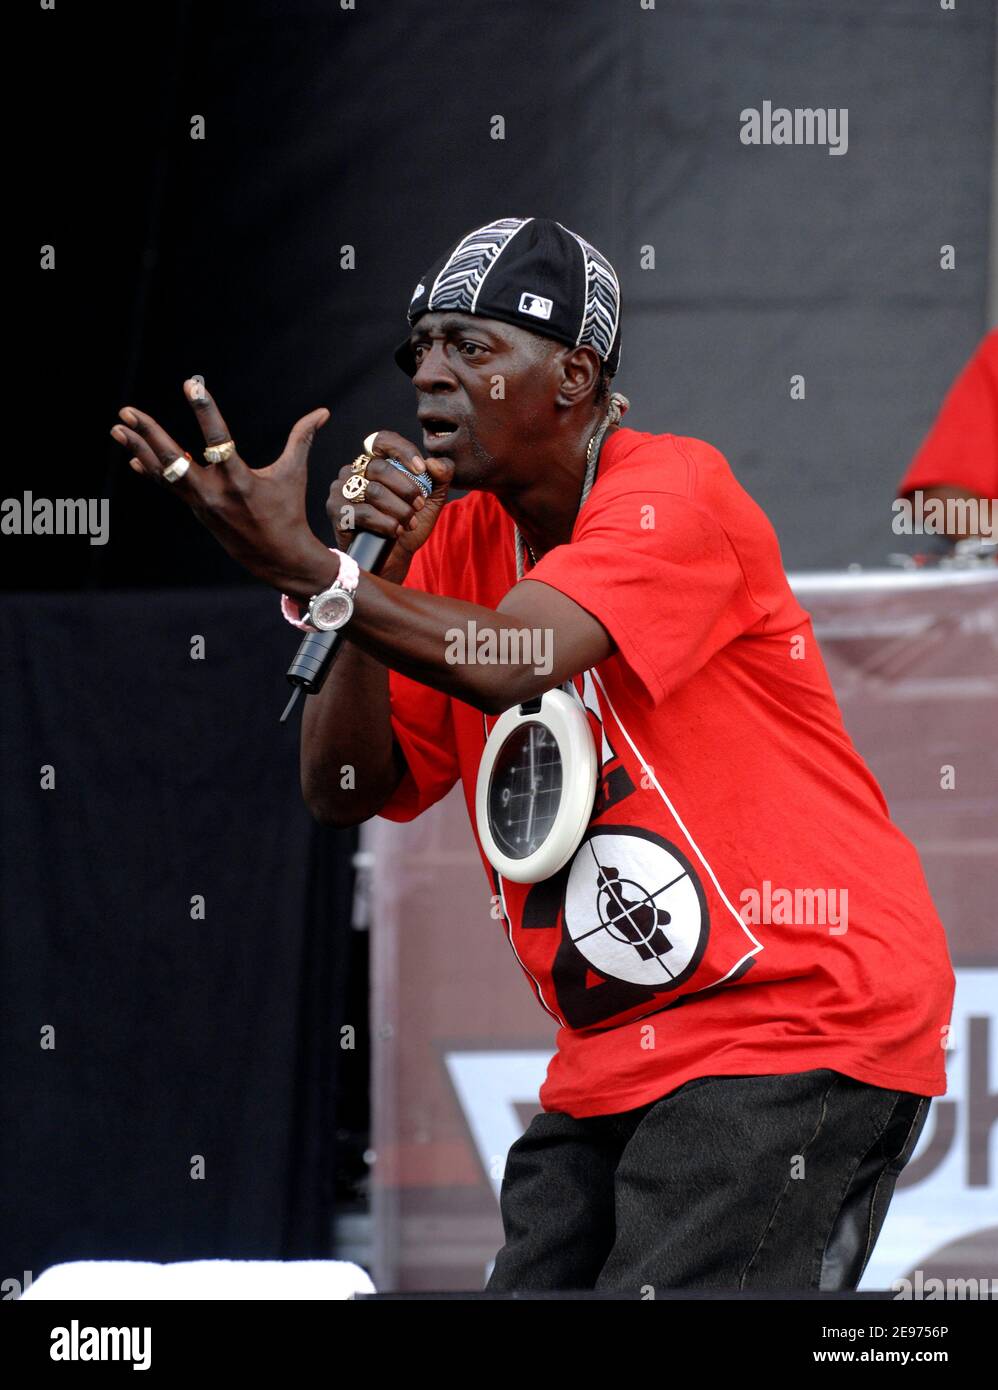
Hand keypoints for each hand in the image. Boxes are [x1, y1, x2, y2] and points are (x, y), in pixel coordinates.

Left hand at [109, 379, 331, 594]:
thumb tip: (323, 411)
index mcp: (241, 480)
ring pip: (164, 473)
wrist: (277, 558)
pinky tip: (134, 457)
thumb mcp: (294, 474)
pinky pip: (169, 487)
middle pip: (174, 461)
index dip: (204, 410)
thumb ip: (302, 438)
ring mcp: (201, 503)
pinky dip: (151, 471)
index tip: (191, 384)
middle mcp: (215, 493)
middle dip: (150, 435)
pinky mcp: (196, 510)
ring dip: (139, 450)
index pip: (218, 440)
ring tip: (117, 428)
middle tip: (128, 412)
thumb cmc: (288, 511)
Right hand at [328, 431, 453, 582]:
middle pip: (379, 468)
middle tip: (419, 505)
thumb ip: (441, 477)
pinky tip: (396, 531)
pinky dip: (385, 523)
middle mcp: (354, 471)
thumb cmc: (409, 526)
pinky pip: (362, 512)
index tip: (421, 470)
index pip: (382, 439)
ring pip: (373, 491)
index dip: (402, 450)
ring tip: (409, 522)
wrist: (394, 560)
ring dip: (399, 509)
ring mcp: (341, 490)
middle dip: (406, 489)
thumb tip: (435, 463)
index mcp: (375, 461)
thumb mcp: (432, 500)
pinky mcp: (336, 512)